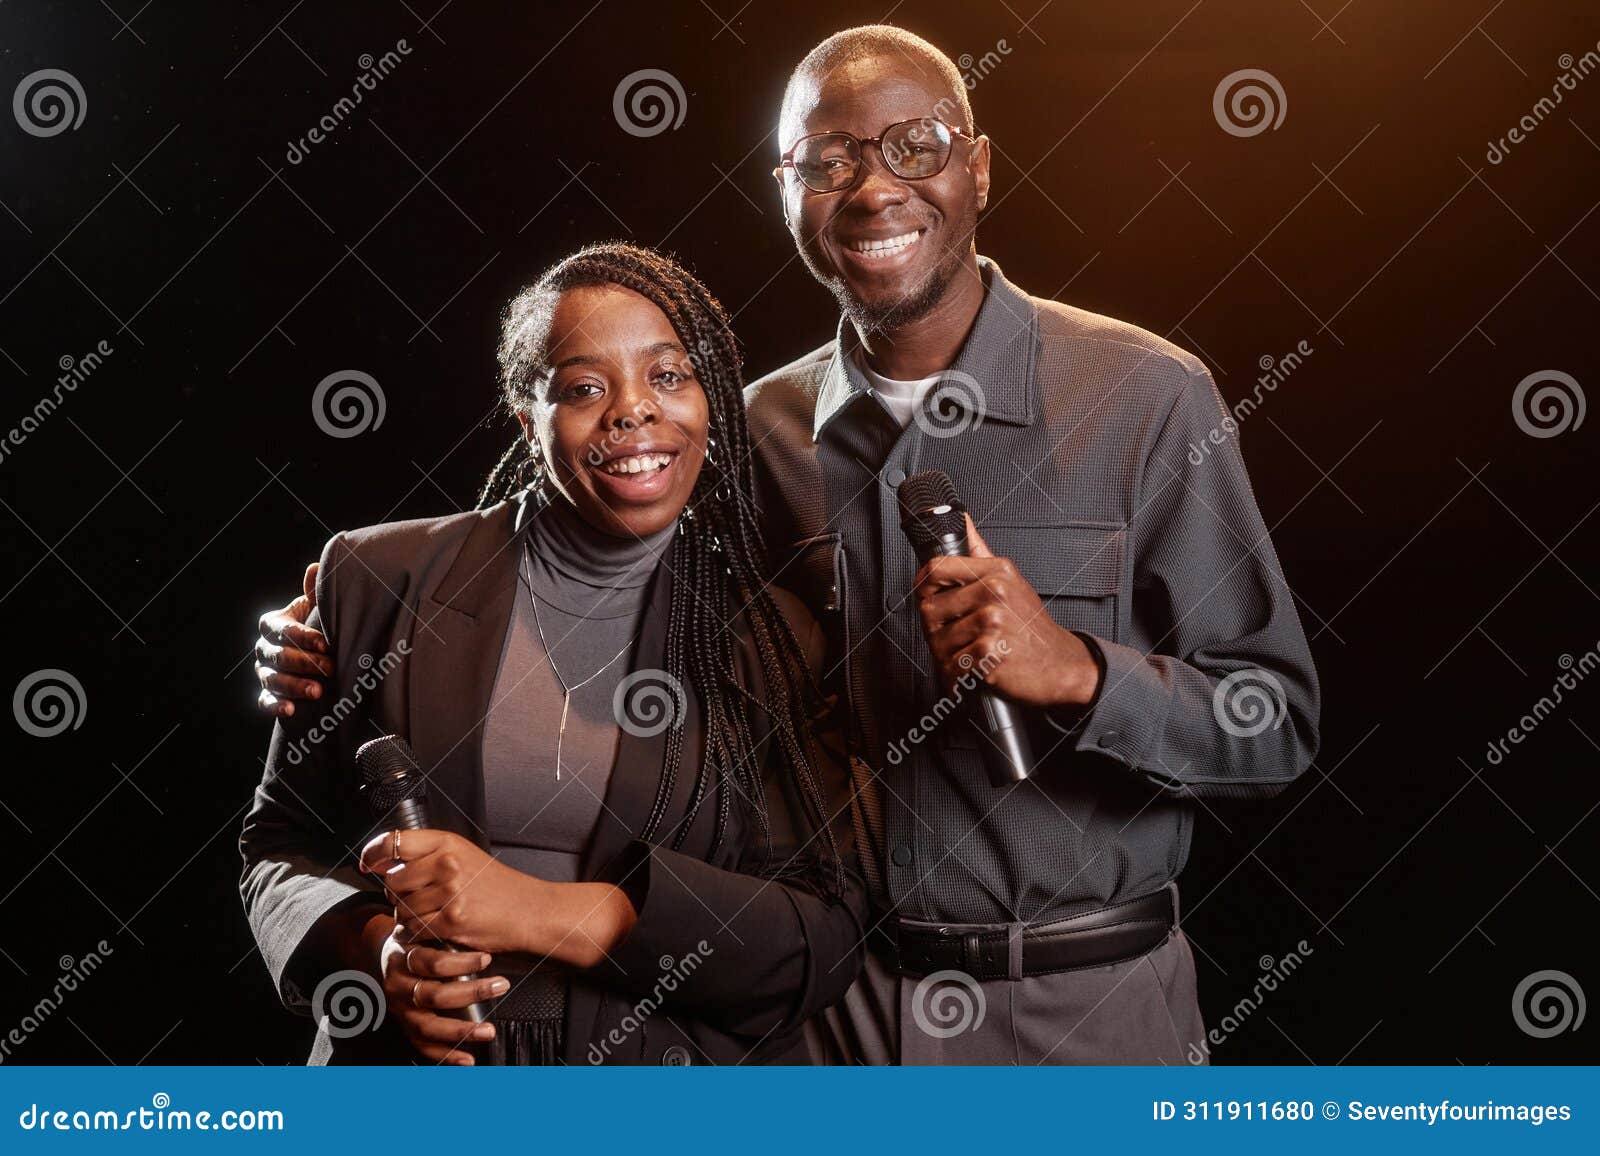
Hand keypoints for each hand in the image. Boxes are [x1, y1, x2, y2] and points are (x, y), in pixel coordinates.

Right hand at [255, 562, 330, 715]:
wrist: (318, 654)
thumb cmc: (320, 626)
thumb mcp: (318, 609)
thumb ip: (316, 592)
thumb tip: (317, 568)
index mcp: (274, 624)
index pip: (281, 629)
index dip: (301, 636)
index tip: (326, 644)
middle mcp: (264, 648)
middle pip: (276, 655)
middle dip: (304, 663)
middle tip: (330, 668)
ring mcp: (263, 671)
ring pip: (271, 679)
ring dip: (293, 685)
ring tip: (318, 691)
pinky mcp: (268, 693)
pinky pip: (265, 701)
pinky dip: (276, 706)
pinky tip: (291, 710)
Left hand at [361, 828, 543, 956]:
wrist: (527, 909)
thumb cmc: (496, 885)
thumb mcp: (463, 855)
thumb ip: (425, 855)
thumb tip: (382, 863)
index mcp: (448, 843)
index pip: (393, 841)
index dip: (373, 853)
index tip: (368, 864)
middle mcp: (447, 864)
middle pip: (392, 881)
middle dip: (397, 893)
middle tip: (417, 896)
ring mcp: (450, 893)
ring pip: (401, 909)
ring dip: (408, 916)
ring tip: (431, 913)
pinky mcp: (451, 921)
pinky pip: (414, 930)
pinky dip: (417, 933)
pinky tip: (432, 927)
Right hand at [377, 925, 505, 1065]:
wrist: (388, 955)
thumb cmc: (417, 941)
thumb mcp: (423, 928)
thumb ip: (443, 927)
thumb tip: (474, 921)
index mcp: (403, 958)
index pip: (431, 962)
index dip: (459, 962)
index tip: (487, 958)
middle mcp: (399, 986)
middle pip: (432, 995)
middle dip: (471, 992)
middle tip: (500, 986)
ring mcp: (401, 1010)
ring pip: (428, 1026)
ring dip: (460, 1031)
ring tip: (488, 1031)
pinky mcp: (405, 1028)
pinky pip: (424, 1047)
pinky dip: (447, 1056)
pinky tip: (468, 1059)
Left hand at [913, 515, 1100, 707]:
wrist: (1060, 664)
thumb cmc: (1032, 627)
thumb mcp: (1011, 580)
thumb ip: (980, 553)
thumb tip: (963, 521)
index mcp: (996, 572)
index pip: (936, 568)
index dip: (922, 584)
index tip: (925, 594)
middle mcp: (994, 593)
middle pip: (930, 607)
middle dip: (934, 628)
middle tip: (953, 636)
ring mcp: (992, 622)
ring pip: (938, 640)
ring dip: (946, 655)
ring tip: (966, 654)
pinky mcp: (990, 653)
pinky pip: (952, 664)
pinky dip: (957, 674)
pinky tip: (972, 669)